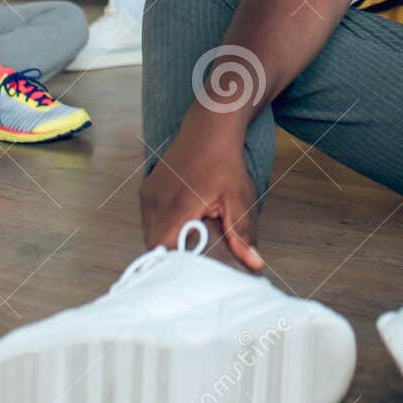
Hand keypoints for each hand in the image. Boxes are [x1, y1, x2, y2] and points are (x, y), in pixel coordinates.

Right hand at [139, 114, 264, 270]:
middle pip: (154, 245)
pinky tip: (178, 226)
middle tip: (191, 262)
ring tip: (185, 243)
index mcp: (179, 207)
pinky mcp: (147, 190)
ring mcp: (149, 194)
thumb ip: (242, 233)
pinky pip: (148, 219)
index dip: (175, 265)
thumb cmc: (226, 163)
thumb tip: (255, 263)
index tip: (189, 273)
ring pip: (149, 233)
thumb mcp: (240, 198)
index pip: (165, 250)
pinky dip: (160, 227)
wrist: (209, 129)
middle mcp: (158, 201)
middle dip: (171, 256)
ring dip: (164, 241)